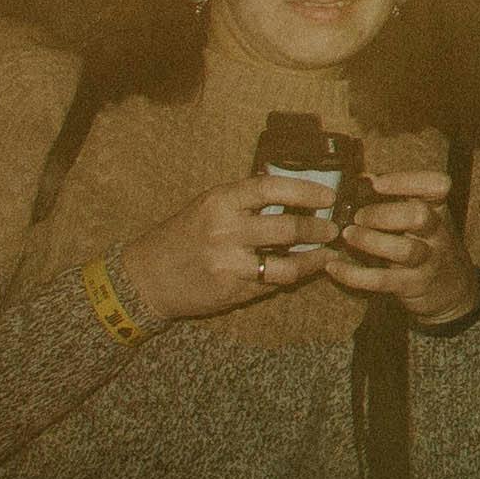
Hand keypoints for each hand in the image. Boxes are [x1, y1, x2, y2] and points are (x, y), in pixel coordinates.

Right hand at [117, 171, 342, 323]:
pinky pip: (273, 282)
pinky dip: (294, 276)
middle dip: (318, 228)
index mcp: (220, 202)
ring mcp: (229, 263)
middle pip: (287, 228)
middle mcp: (225, 230)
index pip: (272, 188)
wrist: (146, 278)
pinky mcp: (232, 290)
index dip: (306, 191)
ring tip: (328, 253)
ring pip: (287, 263)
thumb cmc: (181, 236)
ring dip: (315, 258)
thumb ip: (244, 199)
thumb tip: (292, 192)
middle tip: (333, 228)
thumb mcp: (207, 205)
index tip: (328, 197)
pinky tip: (306, 270)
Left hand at [317, 160, 479, 329]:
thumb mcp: (422, 219)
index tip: (376, 183)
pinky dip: (354, 274)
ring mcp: (427, 261)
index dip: (406, 181)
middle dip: (384, 213)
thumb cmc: (427, 244)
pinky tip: (333, 267)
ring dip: (371, 241)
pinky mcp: (412, 286)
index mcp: (438, 209)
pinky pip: (382, 281)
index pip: (436, 186)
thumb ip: (397, 199)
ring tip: (346, 236)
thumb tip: (363, 179)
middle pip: (419, 216)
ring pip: (405, 250)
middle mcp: (437, 233)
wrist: (453, 289)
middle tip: (358, 216)